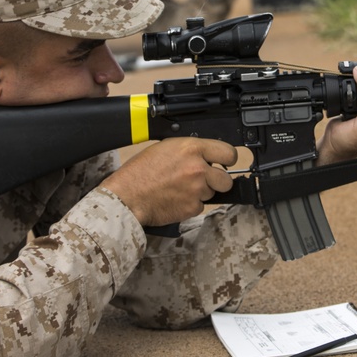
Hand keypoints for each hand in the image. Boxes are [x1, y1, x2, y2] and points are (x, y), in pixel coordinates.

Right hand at [100, 138, 237, 225]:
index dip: (228, 159)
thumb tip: (205, 155)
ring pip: (212, 194)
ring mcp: (197, 190)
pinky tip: (175, 199)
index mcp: (192, 149)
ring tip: (180, 189)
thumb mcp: (165, 148)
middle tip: (204, 180)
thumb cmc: (140, 172)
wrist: (127, 197)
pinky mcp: (192, 208)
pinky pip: (200, 206)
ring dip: (201, 193)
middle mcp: (198, 169)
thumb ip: (190, 151)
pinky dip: (191, 205)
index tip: (224, 163)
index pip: (229, 153)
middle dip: (218, 181)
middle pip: (227, 180)